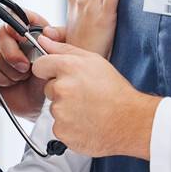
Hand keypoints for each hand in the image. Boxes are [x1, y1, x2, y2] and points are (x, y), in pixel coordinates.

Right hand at [0, 9, 64, 117]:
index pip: (17, 13)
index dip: (17, 22)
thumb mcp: (64, 55)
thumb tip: (47, 31)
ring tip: (23, 77)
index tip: (23, 36)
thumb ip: (61, 39)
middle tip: (26, 68)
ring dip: (11, 71)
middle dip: (14, 54)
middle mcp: (11, 35)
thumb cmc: (52, 75)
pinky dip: (2, 78)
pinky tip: (12, 81)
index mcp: (31, 27)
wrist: (41, 100)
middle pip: (2, 33)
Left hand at [29, 35, 160, 159]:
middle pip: (49, 89)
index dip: (49, 71)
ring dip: (67, 110)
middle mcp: (61, 89)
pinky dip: (70, 126)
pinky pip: (59, 126)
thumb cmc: (116, 92)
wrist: (130, 122)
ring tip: (88, 110)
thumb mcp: (94, 61)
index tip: (58, 76)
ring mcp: (60, 112)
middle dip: (62, 91)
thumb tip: (43, 40)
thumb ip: (64, 49)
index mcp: (68, 68)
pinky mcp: (61, 131)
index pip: (40, 66)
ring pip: (55, 109)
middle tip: (84, 95)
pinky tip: (86, 123)